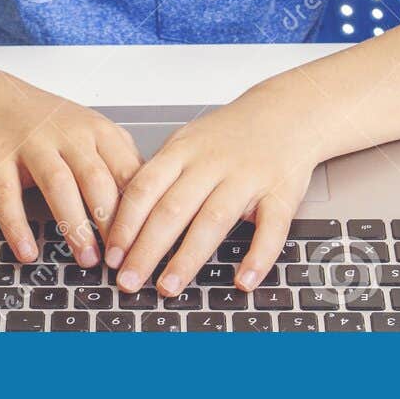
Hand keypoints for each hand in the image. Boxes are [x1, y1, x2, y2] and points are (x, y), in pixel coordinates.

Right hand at [0, 73, 141, 266]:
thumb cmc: (49, 122)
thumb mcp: (92, 131)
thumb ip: (120, 162)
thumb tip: (151, 205)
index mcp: (97, 130)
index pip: (126, 171)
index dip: (138, 209)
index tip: (145, 241)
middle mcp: (67, 135)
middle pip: (96, 179)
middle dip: (110, 222)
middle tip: (119, 258)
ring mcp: (32, 144)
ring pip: (58, 185)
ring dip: (74, 224)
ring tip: (86, 258)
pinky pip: (7, 195)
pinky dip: (17, 226)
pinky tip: (28, 251)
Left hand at [102, 85, 324, 296]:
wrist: (288, 111)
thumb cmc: (232, 133)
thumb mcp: (188, 140)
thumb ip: (160, 174)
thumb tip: (123, 217)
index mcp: (183, 150)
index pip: (145, 188)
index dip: (125, 224)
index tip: (111, 255)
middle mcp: (212, 163)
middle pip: (172, 209)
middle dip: (146, 250)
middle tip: (128, 281)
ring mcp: (247, 178)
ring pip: (213, 220)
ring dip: (187, 258)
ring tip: (168, 287)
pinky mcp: (281, 193)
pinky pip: (271, 229)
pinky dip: (258, 257)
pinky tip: (243, 281)